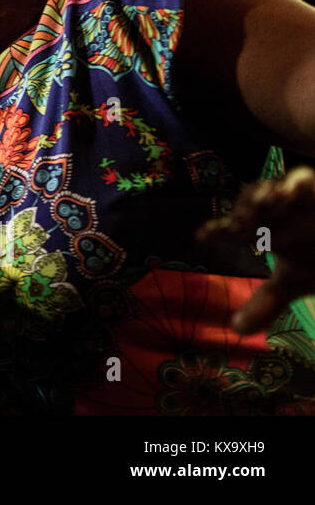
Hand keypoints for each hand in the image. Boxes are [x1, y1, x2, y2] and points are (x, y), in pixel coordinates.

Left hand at [197, 165, 314, 333]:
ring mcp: (291, 196)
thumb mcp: (292, 283)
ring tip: (261, 209)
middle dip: (242, 215)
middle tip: (239, 229)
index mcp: (258, 230)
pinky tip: (285, 196)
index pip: (231, 230)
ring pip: (269, 190)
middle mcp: (269, 211)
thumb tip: (236, 330)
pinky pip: (301, 179)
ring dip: (262, 198)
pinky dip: (294, 186)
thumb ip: (267, 304)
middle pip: (247, 206)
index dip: (217, 232)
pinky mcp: (312, 187)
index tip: (204, 236)